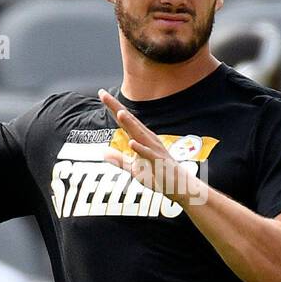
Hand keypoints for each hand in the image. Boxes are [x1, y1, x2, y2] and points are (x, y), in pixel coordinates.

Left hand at [98, 90, 202, 205]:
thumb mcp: (135, 168)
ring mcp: (154, 150)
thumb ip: (120, 160)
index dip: (112, 108)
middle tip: (103, 94)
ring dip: (130, 123)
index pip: (124, 121)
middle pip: (129, 121)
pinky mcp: (159, 162)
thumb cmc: (158, 176)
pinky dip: (141, 148)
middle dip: (117, 108)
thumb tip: (104, 153)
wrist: (179, 187)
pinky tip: (132, 143)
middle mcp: (147, 140)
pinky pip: (149, 155)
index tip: (101, 94)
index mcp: (141, 139)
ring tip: (119, 112)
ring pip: (140, 134)